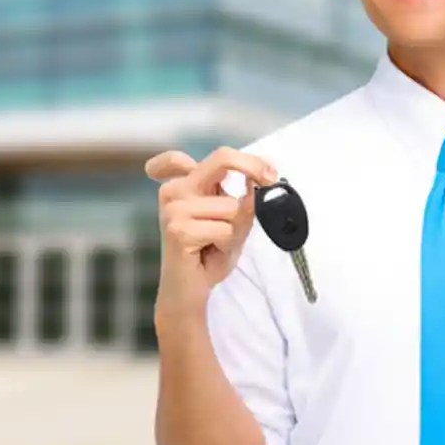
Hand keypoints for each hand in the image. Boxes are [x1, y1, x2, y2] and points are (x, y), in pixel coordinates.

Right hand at [148, 147, 277, 321]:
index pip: (208, 153)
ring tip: (218, 243)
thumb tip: (260, 181)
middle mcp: (174, 189)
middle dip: (253, 168)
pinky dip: (227, 244)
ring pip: (231, 206)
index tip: (265, 171)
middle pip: (222, 158)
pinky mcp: (178, 229)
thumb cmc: (208, 254)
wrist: (188, 291)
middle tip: (271, 180)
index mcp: (184, 183)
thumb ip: (243, 198)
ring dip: (235, 229)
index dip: (241, 157)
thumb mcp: (232, 221)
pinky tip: (209, 253)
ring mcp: (173, 208)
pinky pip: (224, 229)